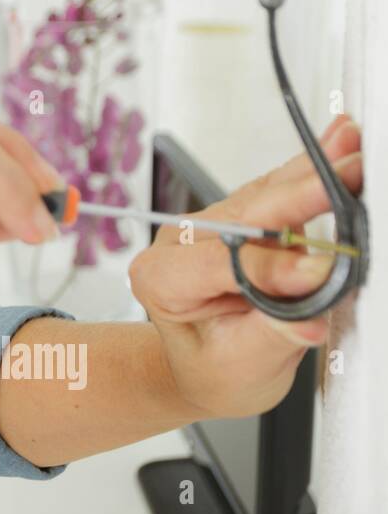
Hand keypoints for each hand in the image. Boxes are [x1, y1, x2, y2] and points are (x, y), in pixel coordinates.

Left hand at [130, 115, 362, 419]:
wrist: (206, 368)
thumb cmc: (213, 370)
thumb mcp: (242, 366)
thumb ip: (275, 333)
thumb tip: (310, 316)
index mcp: (164, 278)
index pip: (221, 264)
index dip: (272, 265)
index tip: (319, 271)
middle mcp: (184, 242)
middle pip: (247, 214)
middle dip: (301, 196)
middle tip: (349, 176)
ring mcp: (215, 225)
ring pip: (267, 194)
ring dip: (314, 174)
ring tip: (350, 147)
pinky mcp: (246, 217)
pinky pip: (281, 191)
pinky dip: (313, 173)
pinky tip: (339, 143)